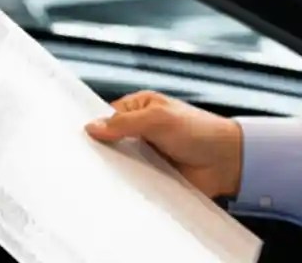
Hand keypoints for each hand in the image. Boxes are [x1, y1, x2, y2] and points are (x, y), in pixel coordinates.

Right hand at [84, 90, 243, 198]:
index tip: (73, 139)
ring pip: (118, 164)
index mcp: (141, 108)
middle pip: (109, 142)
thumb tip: (92, 127)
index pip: (107, 115)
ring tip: (91, 182)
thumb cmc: (200, 130)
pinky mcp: (152, 177)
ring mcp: (146, 155)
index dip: (92, 126)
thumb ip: (125, 122)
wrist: (228, 162)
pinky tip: (112, 193)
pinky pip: (132, 182)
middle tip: (78, 164)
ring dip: (111, 171)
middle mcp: (141, 131)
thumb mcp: (159, 119)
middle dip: (99, 151)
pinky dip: (125, 187)